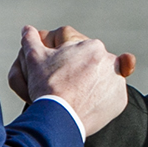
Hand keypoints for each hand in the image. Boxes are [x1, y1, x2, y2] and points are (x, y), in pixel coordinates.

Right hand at [16, 25, 133, 131]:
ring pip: (103, 83)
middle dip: (82, 75)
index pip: (80, 53)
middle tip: (67, 89)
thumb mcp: (35, 58)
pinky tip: (85, 107)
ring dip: (93, 88)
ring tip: (75, 99)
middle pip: (93, 67)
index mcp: (92, 45)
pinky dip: (100, 103)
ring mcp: (117, 81)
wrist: (59, 117)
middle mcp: (110, 60)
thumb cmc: (47, 85)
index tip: (59, 76)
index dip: (67, 65)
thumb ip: (32, 40)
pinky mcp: (120, 101)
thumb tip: (27, 29)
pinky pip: (110, 100)